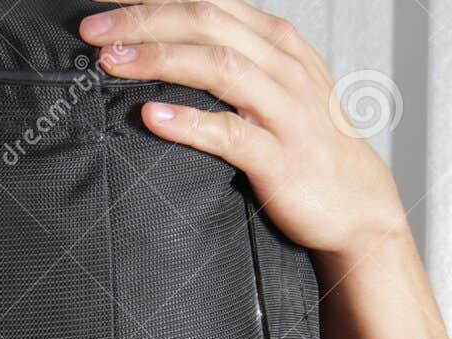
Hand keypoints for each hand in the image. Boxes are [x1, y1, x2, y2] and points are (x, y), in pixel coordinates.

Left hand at [80, 0, 406, 256]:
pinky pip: (230, 134)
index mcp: (276, 42)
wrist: (358, 205)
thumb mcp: (276, 86)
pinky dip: (189, 123)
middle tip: (93, 27)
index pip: (211, 0)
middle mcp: (282, 66)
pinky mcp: (281, 158)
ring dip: (159, 59)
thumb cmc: (307, 146)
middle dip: (144, 19)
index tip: (105, 2)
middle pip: (207, 22)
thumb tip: (167, 42)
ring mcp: (284, 110)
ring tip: (111, 61)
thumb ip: (232, 58)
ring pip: (218, 66)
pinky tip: (152, 117)